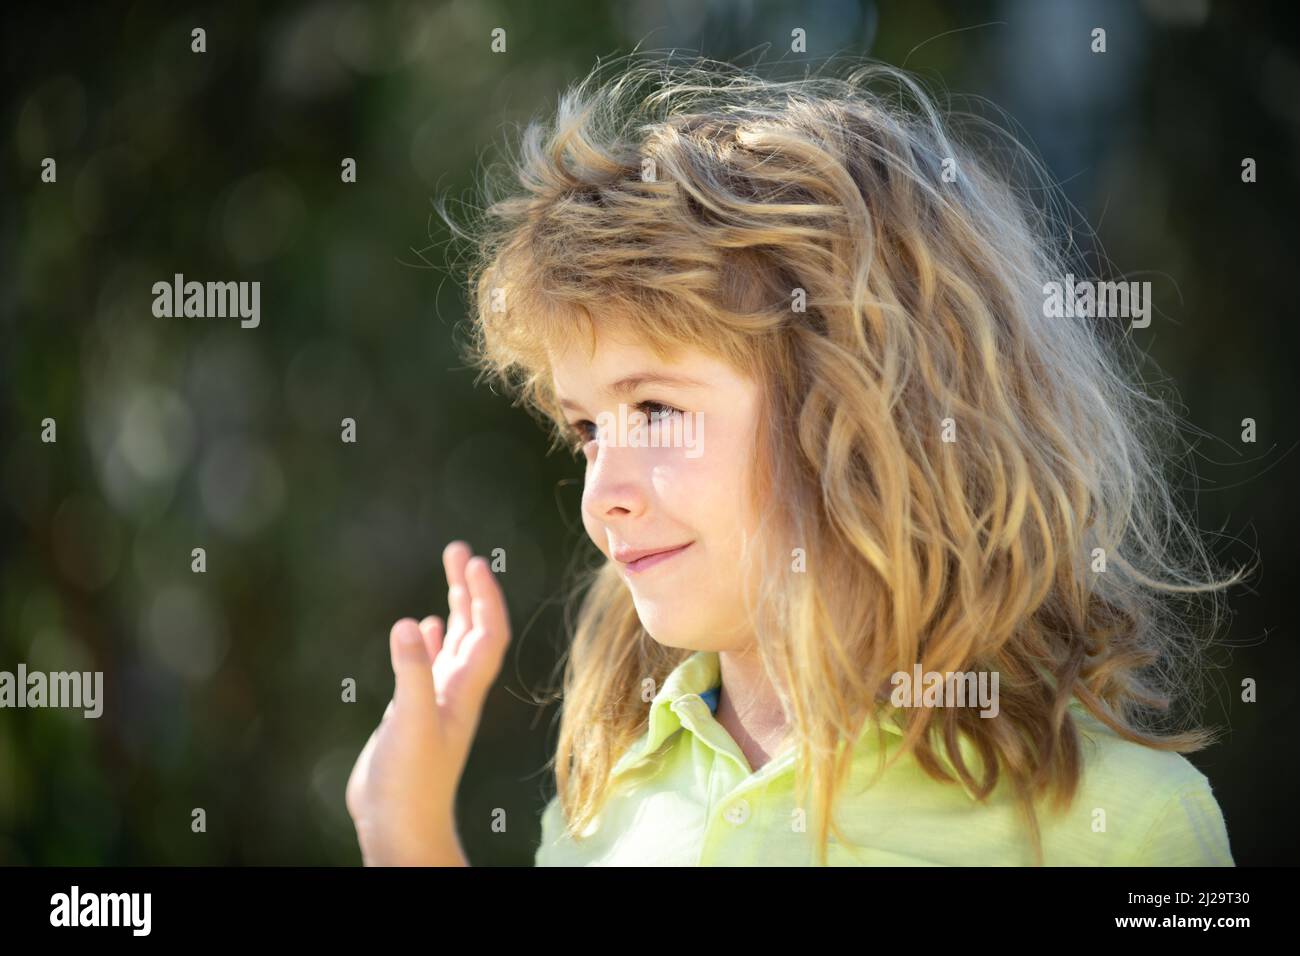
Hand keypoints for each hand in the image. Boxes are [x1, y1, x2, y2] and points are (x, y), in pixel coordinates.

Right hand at [345, 541, 510, 865]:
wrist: (399, 824)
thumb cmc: (410, 781)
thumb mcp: (409, 721)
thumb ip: (412, 673)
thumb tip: (411, 623)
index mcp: (463, 689)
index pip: (487, 632)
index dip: (485, 597)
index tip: (474, 562)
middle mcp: (456, 689)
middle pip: (474, 628)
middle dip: (469, 588)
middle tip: (458, 550)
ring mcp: (436, 700)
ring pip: (455, 642)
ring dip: (454, 606)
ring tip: (450, 572)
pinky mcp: (415, 711)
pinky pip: (431, 665)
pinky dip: (431, 641)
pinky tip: (424, 628)